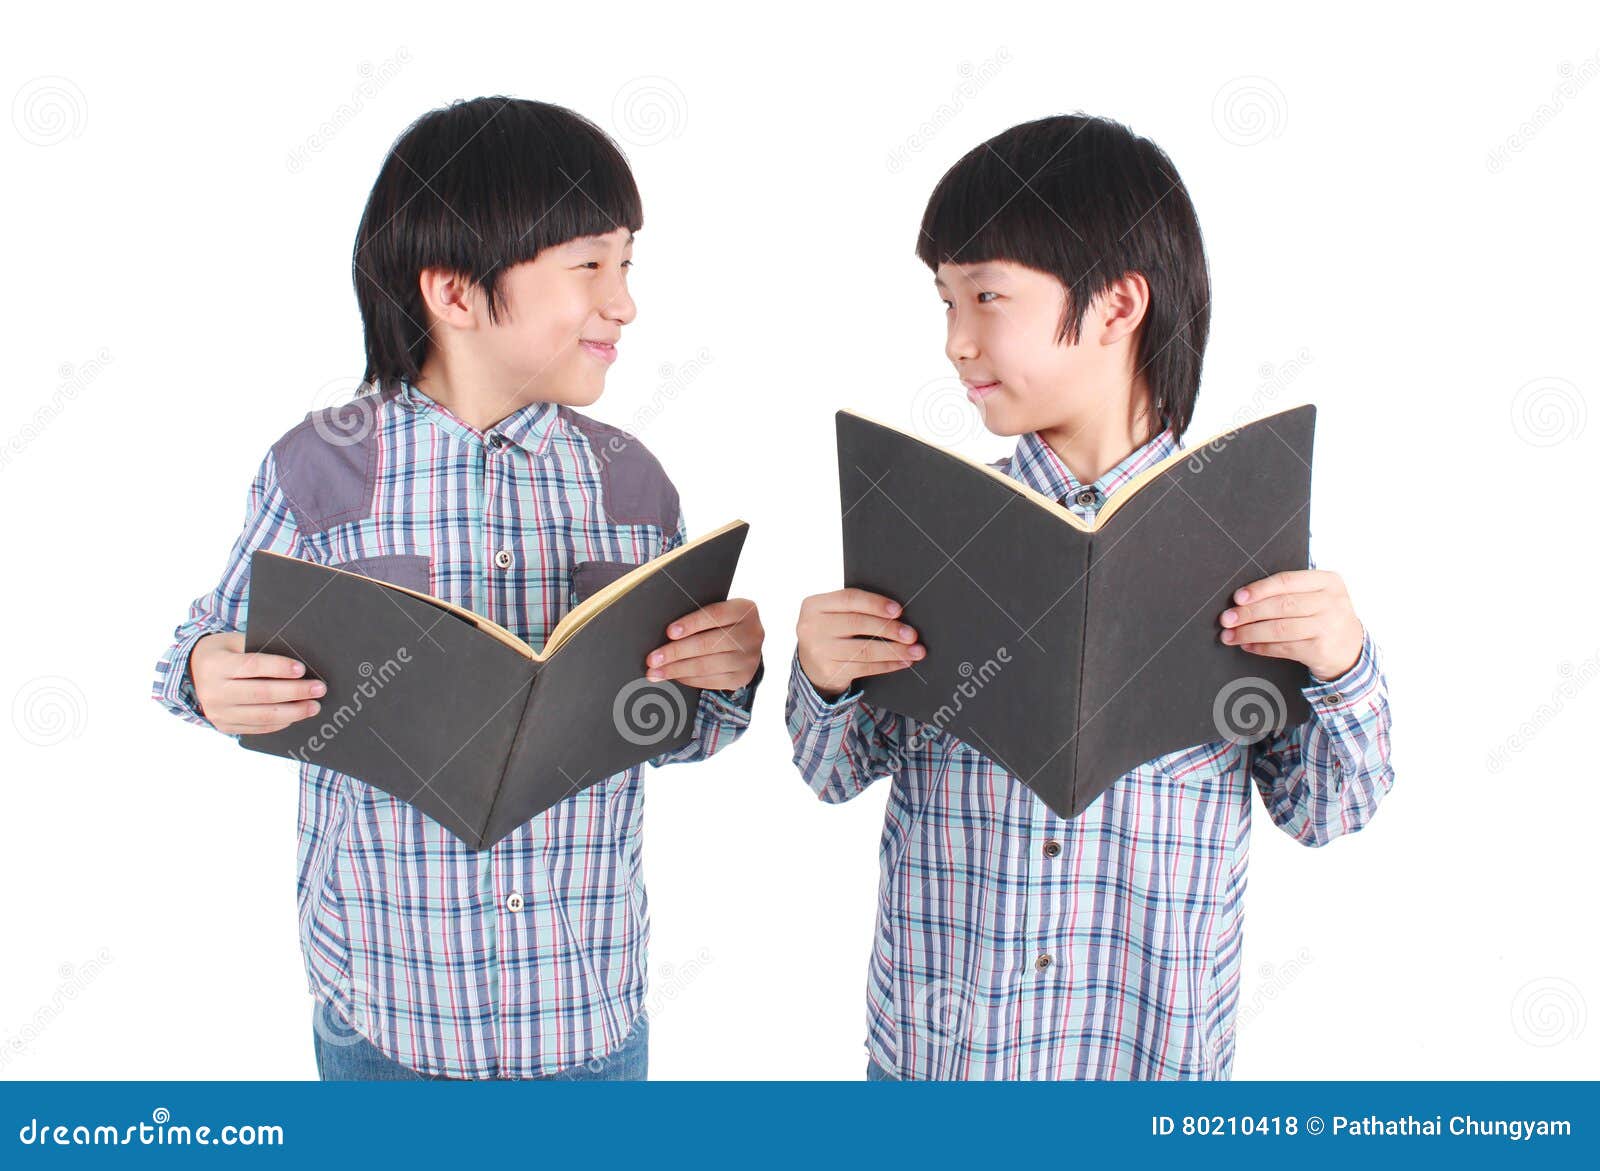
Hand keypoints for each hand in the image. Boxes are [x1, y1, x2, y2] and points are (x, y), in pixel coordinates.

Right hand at [189, 632, 325, 733]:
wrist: (193, 673)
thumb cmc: (223, 653)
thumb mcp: (234, 642)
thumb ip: (259, 648)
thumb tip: (297, 659)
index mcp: (216, 665)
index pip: (252, 667)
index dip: (278, 668)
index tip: (302, 669)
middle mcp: (214, 691)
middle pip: (261, 694)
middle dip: (295, 692)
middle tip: (318, 689)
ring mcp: (218, 712)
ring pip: (262, 715)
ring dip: (293, 712)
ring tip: (314, 706)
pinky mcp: (224, 726)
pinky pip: (258, 727)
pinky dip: (280, 722)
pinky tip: (296, 715)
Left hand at [644, 598, 763, 690]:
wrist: (748, 643)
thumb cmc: (724, 623)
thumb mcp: (720, 613)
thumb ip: (699, 616)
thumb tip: (666, 633)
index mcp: (744, 610)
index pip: (715, 615)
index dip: (691, 624)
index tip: (669, 633)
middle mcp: (751, 634)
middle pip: (708, 644)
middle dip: (675, 652)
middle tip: (653, 659)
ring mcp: (749, 658)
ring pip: (706, 666)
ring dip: (676, 670)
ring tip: (656, 672)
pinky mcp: (742, 677)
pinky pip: (710, 681)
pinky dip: (688, 679)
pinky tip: (674, 676)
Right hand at [795, 588, 924, 700]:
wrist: (809, 665)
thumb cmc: (830, 632)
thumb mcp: (832, 614)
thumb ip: (855, 608)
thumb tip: (896, 612)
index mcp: (814, 605)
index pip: (849, 599)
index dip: (876, 603)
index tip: (899, 610)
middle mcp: (812, 627)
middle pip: (857, 624)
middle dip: (889, 629)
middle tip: (912, 634)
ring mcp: (819, 651)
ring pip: (864, 649)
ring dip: (894, 650)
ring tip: (915, 651)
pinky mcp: (829, 671)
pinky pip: (865, 668)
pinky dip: (887, 665)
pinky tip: (902, 661)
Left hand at [1219, 569, 1364, 681]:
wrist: (1350, 649)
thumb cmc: (1324, 616)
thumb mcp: (1317, 595)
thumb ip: (1289, 591)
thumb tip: (1244, 597)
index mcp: (1328, 581)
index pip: (1287, 580)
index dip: (1259, 589)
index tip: (1238, 598)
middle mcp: (1331, 602)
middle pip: (1281, 605)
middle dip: (1249, 613)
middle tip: (1227, 618)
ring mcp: (1328, 627)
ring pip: (1280, 629)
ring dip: (1250, 632)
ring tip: (1231, 635)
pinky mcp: (1320, 650)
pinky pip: (1283, 648)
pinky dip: (1261, 647)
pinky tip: (1247, 645)